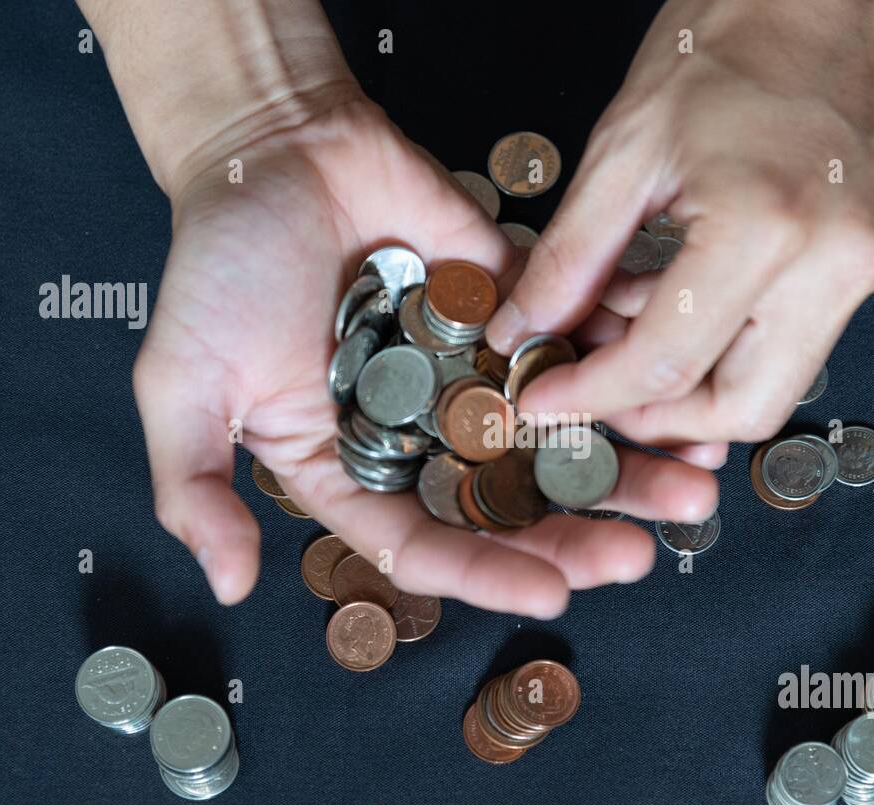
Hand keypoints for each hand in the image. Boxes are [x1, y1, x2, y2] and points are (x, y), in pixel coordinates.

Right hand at [133, 95, 718, 615]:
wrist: (271, 147)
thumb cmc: (219, 265)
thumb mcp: (182, 385)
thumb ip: (197, 489)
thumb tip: (229, 587)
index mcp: (354, 466)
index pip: (427, 541)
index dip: (489, 571)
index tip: (554, 589)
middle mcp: (425, 433)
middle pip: (513, 502)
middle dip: (582, 531)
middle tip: (645, 552)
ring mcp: (476, 372)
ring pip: (560, 436)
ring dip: (626, 465)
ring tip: (691, 486)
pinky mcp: (514, 309)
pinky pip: (574, 345)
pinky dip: (624, 366)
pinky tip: (677, 389)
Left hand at [487, 0, 873, 445]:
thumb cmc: (737, 34)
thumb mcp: (625, 145)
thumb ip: (571, 255)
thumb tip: (527, 326)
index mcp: (766, 227)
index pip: (666, 365)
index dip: (591, 396)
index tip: (543, 399)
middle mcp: (831, 265)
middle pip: (739, 411)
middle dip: (653, 417)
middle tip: (589, 384)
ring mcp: (860, 270)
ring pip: (769, 390)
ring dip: (687, 385)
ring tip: (623, 323)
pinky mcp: (866, 265)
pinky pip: (787, 346)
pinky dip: (720, 347)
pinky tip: (670, 299)